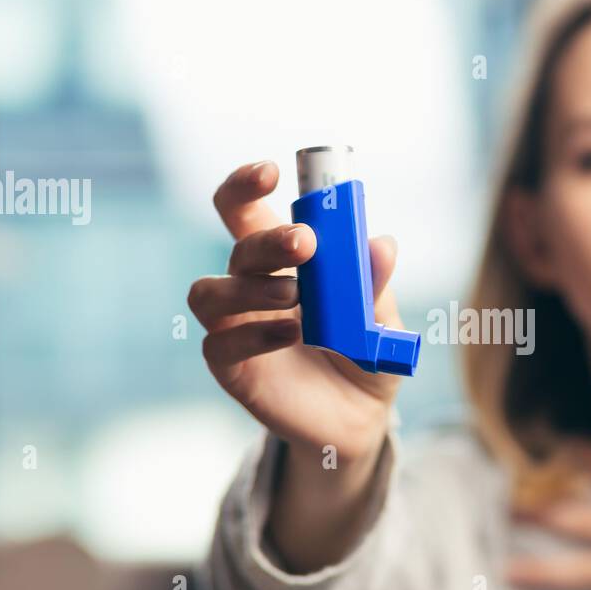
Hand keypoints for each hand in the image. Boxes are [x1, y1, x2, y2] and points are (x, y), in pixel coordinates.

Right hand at [188, 160, 404, 464]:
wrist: (360, 417)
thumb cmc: (366, 353)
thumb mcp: (381, 320)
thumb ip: (375, 285)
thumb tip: (382, 244)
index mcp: (283, 260)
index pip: (245, 209)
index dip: (246, 184)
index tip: (271, 172)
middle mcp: (251, 286)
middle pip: (237, 247)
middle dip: (267, 240)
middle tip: (304, 244)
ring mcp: (236, 326)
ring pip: (208, 292)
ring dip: (251, 287)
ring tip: (296, 297)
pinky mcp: (232, 368)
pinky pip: (220, 344)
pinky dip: (254, 334)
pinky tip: (290, 334)